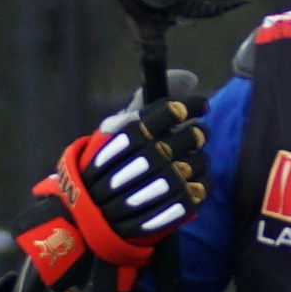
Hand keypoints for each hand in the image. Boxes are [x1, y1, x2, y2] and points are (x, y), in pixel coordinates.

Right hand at [20, 99, 206, 286]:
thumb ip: (145, 104)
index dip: (189, 105)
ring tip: (194, 156)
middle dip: (198, 132)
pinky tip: (196, 178)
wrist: (88, 213)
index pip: (168, 112)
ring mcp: (157, 189)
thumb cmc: (104, 165)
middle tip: (199, 131)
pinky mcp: (166, 212)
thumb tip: (189, 77)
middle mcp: (143, 161)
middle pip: (187, 138)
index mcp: (126, 137)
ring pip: (197, 165)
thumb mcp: (113, 131)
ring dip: (201, 158)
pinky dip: (202, 182)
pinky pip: (198, 192)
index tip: (199, 104)